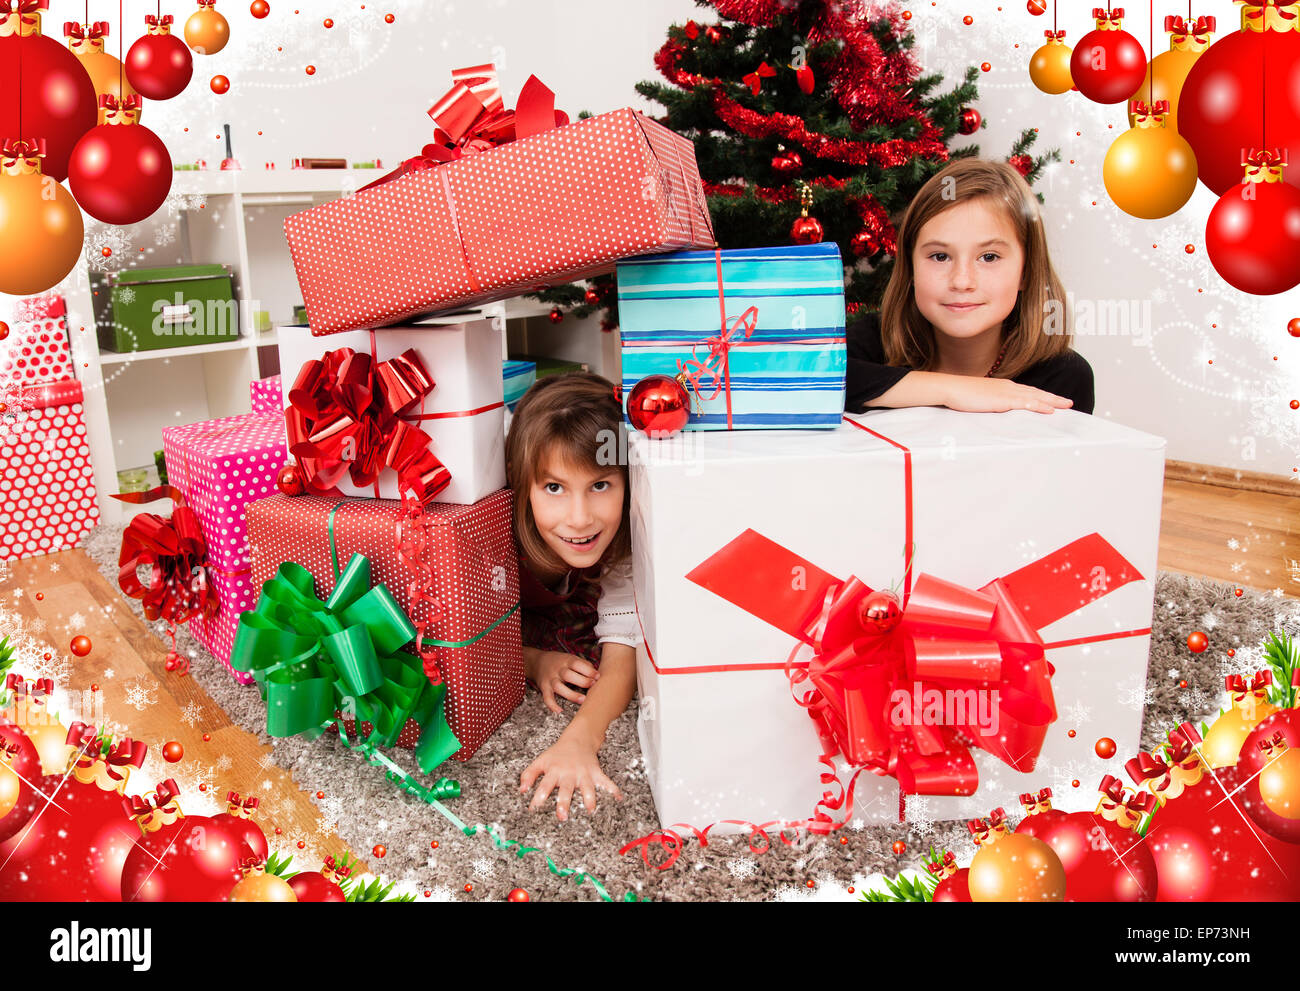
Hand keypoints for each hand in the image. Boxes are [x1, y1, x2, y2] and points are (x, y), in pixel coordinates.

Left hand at [520, 734, 623, 820]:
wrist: (578, 738)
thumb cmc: (557, 754)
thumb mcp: (541, 761)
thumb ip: (529, 775)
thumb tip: (521, 790)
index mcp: (554, 771)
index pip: (544, 786)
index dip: (538, 797)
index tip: (533, 809)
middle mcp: (569, 773)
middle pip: (566, 789)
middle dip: (564, 802)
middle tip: (562, 816)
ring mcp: (583, 773)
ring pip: (587, 787)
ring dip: (589, 798)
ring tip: (590, 809)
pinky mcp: (595, 772)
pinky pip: (605, 781)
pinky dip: (613, 789)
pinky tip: (619, 797)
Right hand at [523, 648, 599, 713]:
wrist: (537, 662)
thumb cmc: (560, 662)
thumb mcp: (571, 658)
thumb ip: (583, 665)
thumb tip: (597, 675)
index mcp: (567, 661)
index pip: (578, 664)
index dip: (588, 671)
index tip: (598, 677)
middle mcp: (558, 670)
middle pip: (569, 675)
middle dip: (582, 681)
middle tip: (592, 686)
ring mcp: (551, 679)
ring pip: (559, 687)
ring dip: (571, 694)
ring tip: (582, 700)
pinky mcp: (544, 688)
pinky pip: (547, 697)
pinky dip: (551, 705)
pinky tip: (559, 711)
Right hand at [941, 376, 1072, 413]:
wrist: (951, 388)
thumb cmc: (960, 394)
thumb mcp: (979, 398)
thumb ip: (990, 402)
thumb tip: (994, 409)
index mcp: (1003, 386)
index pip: (1027, 392)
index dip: (1041, 396)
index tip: (1053, 401)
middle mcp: (1009, 387)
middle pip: (1036, 392)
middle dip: (1053, 398)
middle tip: (1069, 402)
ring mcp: (1007, 392)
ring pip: (1035, 397)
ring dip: (1052, 401)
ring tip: (1066, 405)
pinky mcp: (1003, 400)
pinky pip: (1026, 403)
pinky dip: (1040, 406)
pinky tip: (1050, 410)